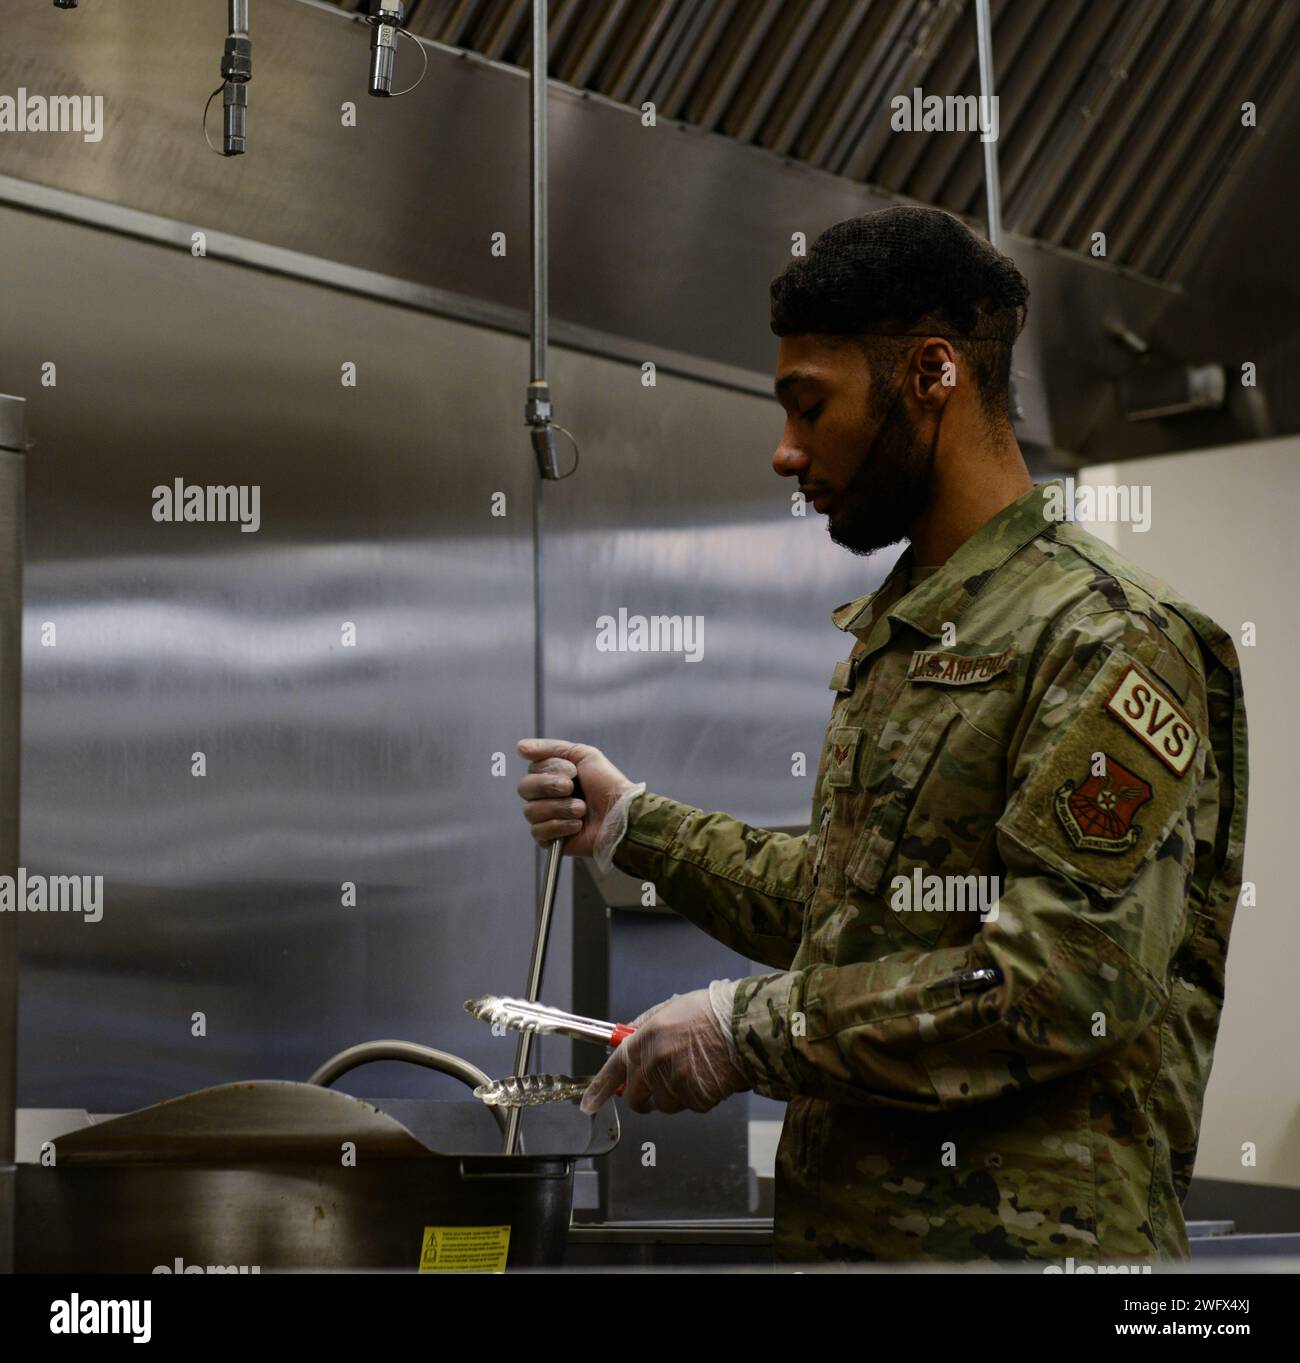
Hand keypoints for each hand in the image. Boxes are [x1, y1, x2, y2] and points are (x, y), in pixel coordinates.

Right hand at [516, 738, 637, 855]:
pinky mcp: (550, 840)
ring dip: (561, 808)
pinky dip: (560, 826)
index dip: (550, 770)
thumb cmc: (607, 785)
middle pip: (524, 788)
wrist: (622, 814)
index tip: (573, 772)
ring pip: (531, 811)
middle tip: (572, 788)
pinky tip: (577, 826)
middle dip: (549, 786)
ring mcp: (547, 819)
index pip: (532, 770)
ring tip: (582, 810)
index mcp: (552, 776)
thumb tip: (519, 747)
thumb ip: (550, 748)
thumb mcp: (583, 755)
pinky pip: (538, 831)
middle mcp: (546, 797)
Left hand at [580, 984, 750, 1114]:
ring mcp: (674, 1084)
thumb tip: (626, 1037)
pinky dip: (699, 1096)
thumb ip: (644, 1027)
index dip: (599, 1090)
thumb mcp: (670, 1009)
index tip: (589, 1104)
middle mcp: (654, 1064)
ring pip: (665, 1104)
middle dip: (645, 1096)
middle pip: (636, 1099)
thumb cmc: (711, 1012)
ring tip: (696, 1068)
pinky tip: (709, 1075)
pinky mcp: (696, 1099)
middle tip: (662, 1081)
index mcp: (644, 1040)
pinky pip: (691, 1106)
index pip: (613, 1070)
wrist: (743, 1024)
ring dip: (676, 1094)